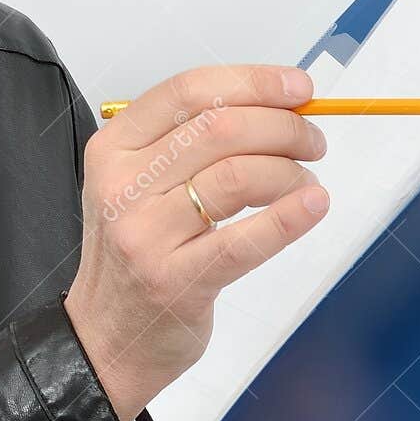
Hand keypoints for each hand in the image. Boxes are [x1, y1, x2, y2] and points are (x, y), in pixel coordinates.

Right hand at [63, 64, 329, 420]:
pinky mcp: (176, 280)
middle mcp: (123, 185)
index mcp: (114, 148)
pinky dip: (290, 217)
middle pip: (219, 127)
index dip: (253, 82)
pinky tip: (313, 205)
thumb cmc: (135, 254)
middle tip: (312, 141)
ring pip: (237, 175)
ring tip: (306, 180)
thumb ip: (190, 143)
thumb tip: (276, 106)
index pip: (187, 91)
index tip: (298, 88)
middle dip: (282, 126)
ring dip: (289, 170)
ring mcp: (146, 234)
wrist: (105, 339)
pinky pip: (245, 239)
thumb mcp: (138, 185)